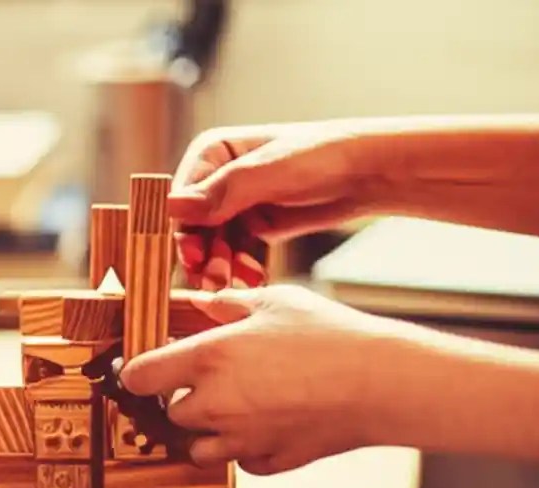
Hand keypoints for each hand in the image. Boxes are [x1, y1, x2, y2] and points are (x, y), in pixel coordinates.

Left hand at [120, 285, 401, 474]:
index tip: (149, 367)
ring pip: (196, 447)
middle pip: (168, 413)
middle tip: (213, 378)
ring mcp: (240, 439)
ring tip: (238, 404)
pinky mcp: (268, 462)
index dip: (138, 372)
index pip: (138, 377)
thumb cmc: (329, 335)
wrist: (380, 383)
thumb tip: (198, 303)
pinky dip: (245, 447)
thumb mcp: (274, 302)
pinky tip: (270, 421)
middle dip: (182, 398)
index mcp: (208, 358)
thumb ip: (226, 305)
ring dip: (206, 430)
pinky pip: (240, 460)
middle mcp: (215, 404)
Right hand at [168, 120, 386, 287]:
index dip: (183, 228)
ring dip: (220, 265)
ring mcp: (235, 204)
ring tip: (235, 283)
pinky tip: (253, 277)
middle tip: (214, 280)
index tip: (192, 256)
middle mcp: (218, 178)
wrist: (366, 173)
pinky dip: (239, 267)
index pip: (182, 196)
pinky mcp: (254, 225)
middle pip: (194, 224)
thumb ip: (220, 192)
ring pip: (212, 243)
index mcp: (214, 153)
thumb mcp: (268, 173)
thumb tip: (172, 206)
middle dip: (203, 254)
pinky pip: (235, 252)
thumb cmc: (320, 157)